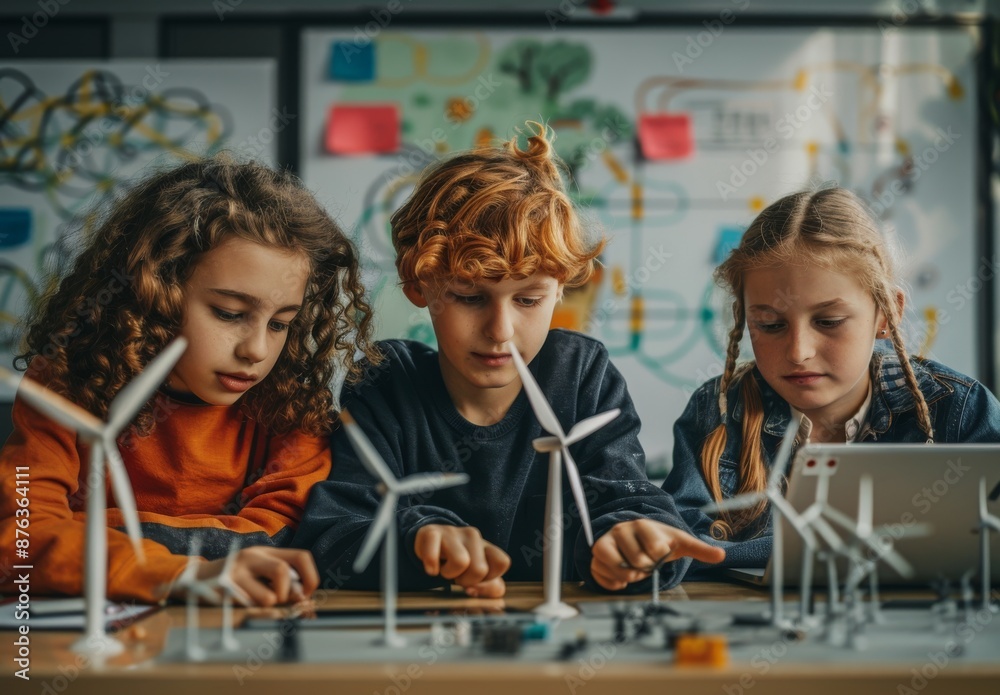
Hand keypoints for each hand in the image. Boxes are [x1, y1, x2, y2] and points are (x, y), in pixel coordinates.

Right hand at [179, 546, 319, 606]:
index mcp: (266, 552)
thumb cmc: (235, 581)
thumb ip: (282, 583)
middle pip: (283, 571)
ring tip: (255, 605)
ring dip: (267, 609)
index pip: (301, 557)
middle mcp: (252, 557)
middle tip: (278, 603)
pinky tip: (240, 607)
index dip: (310, 577)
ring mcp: (235, 572)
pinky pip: (247, 608)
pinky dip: (250, 613)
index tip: (305, 594)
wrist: (195, 580)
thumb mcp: (258, 573)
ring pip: (268, 597)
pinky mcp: (222, 589)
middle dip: (287, 595)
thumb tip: (305, 604)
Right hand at [413, 524, 510, 597]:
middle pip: (480, 569)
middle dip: (466, 581)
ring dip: (449, 574)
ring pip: (461, 562)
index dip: (489, 580)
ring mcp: (452, 532)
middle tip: (457, 575)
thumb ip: (490, 588)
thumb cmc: (457, 563)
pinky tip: (431, 568)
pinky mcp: (432, 532)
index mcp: (486, 546)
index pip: (502, 562)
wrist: (430, 543)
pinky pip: (433, 555)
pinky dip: (431, 567)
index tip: (476, 582)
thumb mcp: (477, 576)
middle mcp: (473, 536)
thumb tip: (473, 590)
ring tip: (445, 568)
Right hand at [590, 519, 724, 590]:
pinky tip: (622, 578)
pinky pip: (601, 575)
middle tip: (647, 565)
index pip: (654, 549)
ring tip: (635, 571)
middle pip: (636, 561)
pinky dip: (613, 582)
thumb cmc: (658, 540)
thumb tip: (722, 555)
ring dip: (628, 576)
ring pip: (615, 567)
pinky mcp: (595, 556)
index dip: (659, 558)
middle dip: (645, 569)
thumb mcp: (679, 542)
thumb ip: (699, 549)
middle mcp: (621, 530)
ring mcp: (605, 542)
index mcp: (643, 524)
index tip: (660, 554)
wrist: (634, 536)